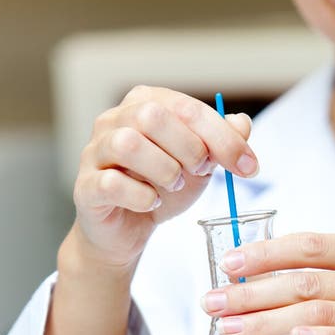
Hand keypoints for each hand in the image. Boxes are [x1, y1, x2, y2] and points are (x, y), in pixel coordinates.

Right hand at [70, 85, 258, 271]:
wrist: (128, 231)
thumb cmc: (161, 189)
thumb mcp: (200, 164)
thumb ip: (221, 142)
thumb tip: (242, 123)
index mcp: (145, 103)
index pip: (187, 107)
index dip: (223, 137)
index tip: (248, 167)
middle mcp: (114, 119)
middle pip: (152, 115)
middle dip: (189, 148)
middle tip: (201, 173)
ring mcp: (94, 152)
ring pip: (127, 144)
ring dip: (164, 170)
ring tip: (174, 186)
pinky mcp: (86, 187)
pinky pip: (111, 184)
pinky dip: (141, 196)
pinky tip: (152, 203)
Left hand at [200, 231, 334, 334]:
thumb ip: (320, 278)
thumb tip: (248, 279)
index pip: (311, 245)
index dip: (266, 253)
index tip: (227, 265)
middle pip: (306, 281)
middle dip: (252, 292)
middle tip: (212, 302)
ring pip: (317, 311)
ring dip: (266, 320)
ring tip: (229, 329)